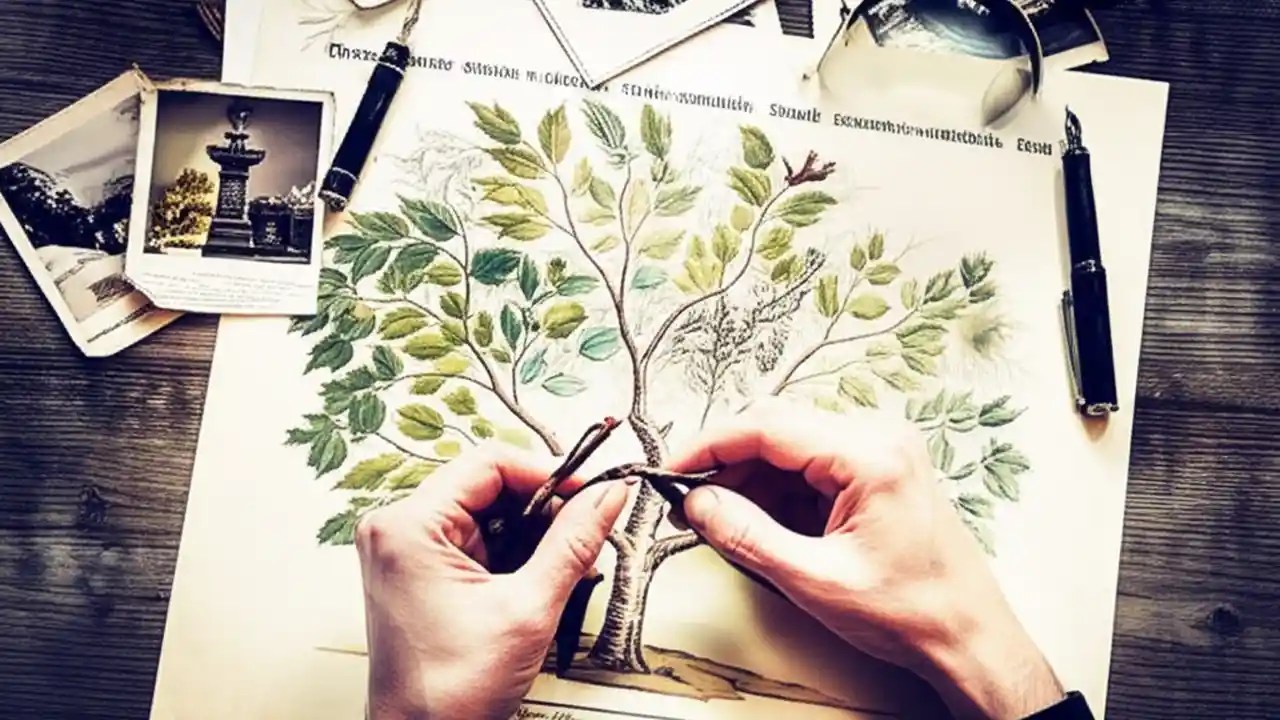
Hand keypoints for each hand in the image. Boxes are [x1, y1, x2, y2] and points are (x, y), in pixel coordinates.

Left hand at [355, 444, 628, 719]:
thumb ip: (573, 543)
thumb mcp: (529, 609)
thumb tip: (606, 497)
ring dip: (530, 532)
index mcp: (408, 527)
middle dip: (542, 507)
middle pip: (488, 484)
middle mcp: (398, 530)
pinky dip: (512, 552)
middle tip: (583, 530)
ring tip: (561, 565)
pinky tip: (535, 578)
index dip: (547, 472)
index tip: (588, 492)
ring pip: (486, 512)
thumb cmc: (448, 692)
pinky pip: (476, 539)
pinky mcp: (420, 570)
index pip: (489, 463)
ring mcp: (406, 550)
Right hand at [667, 399, 1062, 719]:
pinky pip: (809, 466)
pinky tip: (755, 522)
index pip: (767, 426)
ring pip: (788, 447)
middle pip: (775, 428)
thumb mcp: (815, 580)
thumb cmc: (913, 611)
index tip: (670, 469)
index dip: (708, 445)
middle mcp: (878, 439)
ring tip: (715, 519)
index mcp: (870, 455)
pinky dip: (775, 491)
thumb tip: (698, 504)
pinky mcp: (875, 472)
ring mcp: (879, 452)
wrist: (968, 637)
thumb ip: (748, 536)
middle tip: (685, 500)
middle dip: (724, 463)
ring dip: (748, 479)